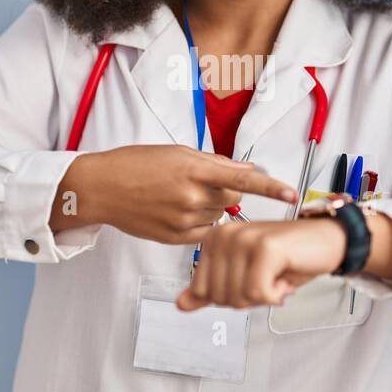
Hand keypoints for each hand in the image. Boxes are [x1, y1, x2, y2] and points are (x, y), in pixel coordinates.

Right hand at [56, 145, 296, 245]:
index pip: (242, 181)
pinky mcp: (176, 239)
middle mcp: (192, 198)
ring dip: (207, 206)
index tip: (291, 193)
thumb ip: (215, 163)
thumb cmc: (135, 165)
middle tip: (194, 181)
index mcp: (193, 170)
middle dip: (221, 190)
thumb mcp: (176, 153)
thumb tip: (248, 170)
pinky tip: (174, 210)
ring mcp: (184, 221)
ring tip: (176, 196)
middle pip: (230, 198)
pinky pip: (203, 232)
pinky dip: (197, 222)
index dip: (270, 188)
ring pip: (216, 215)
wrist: (101, 189)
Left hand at [176, 217, 347, 310]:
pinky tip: (284, 277)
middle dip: (248, 298)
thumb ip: (211, 289)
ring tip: (276, 275)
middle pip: (219, 297)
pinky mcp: (264, 247)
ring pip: (238, 297)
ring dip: (264, 296)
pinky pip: (258, 292)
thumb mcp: (244, 275)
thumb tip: (181, 304)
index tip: (250, 279)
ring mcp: (243, 239)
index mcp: (214, 239)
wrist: (326, 240)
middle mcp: (224, 235)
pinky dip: (275, 295)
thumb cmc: (288, 256)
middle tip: (267, 279)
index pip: (202, 291)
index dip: (230, 296)